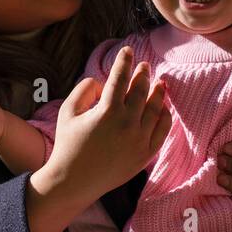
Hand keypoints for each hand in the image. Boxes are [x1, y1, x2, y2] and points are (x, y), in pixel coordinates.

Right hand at [42, 46, 171, 205]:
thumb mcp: (67, 112)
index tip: (128, 50)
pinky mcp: (145, 155)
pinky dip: (164, 117)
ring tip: (159, 83)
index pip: (120, 77)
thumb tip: (101, 82)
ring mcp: (139, 140)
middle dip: (143, 74)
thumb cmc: (67, 145)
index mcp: (107, 111)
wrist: (74, 181)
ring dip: (158, 92)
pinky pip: (162, 131)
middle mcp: (127, 123)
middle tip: (144, 65)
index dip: (124, 61)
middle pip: (140, 90)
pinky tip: (163, 109)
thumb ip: (83, 90)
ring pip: (155, 108)